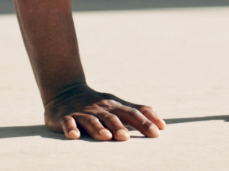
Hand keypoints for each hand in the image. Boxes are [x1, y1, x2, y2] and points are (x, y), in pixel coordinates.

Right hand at [44, 83, 165, 140]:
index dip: (144, 122)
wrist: (65, 90)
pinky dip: (70, 128)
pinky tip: (74, 135)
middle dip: (119, 127)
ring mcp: (82, 113)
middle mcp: (100, 109)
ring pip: (91, 121)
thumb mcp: (118, 105)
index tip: (157, 132)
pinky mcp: (65, 116)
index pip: (132, 113)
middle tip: (126, 138)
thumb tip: (162, 125)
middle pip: (112, 117)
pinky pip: (68, 122)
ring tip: (106, 137)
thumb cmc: (98, 104)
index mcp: (114, 107)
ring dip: (98, 128)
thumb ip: (138, 113)